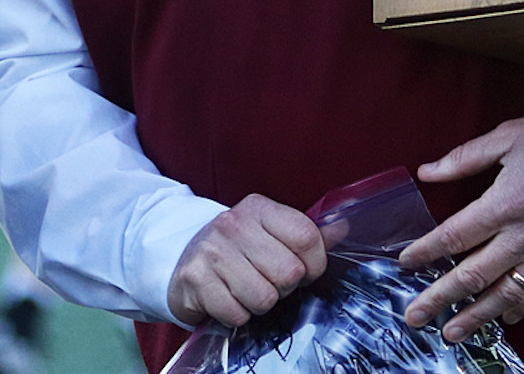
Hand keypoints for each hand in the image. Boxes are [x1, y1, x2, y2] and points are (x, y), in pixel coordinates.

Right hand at [167, 194, 327, 327]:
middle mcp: (233, 224)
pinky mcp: (195, 279)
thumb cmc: (236, 250)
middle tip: (266, 280)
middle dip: (283, 287)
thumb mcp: (269, 233)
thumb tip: (341, 228)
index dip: (314, 264)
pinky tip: (227, 298)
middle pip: (289, 273)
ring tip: (245, 290)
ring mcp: (211, 251)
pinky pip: (237, 314)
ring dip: (258, 304)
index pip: (307, 237)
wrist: (182, 260)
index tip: (302, 270)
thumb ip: (306, 234)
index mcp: (258, 208)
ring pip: (264, 297)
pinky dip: (236, 315)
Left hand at [397, 105, 523, 341]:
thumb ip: (463, 158)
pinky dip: (522, 308)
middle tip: (414, 316)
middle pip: (473, 275)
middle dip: (439, 298)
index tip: (403, 264)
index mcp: (504, 204)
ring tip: (451, 332)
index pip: (453, 237)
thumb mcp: (506, 137)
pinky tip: (505, 317)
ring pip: (507, 295)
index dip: (424, 252)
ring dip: (476, 316)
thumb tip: (426, 172)